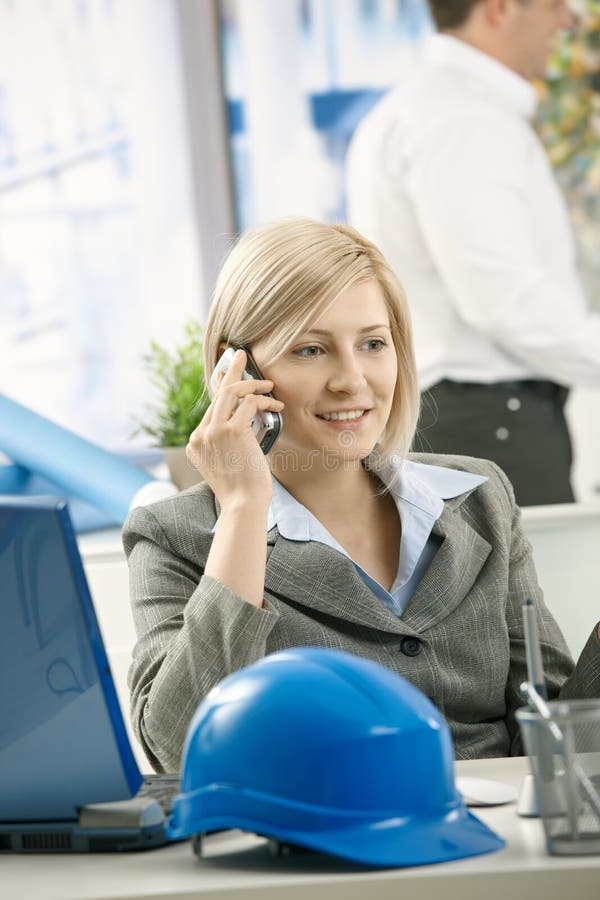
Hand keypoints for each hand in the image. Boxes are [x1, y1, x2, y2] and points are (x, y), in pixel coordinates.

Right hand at [186, 349, 283, 508]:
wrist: (244, 504)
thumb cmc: (244, 489)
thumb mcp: (230, 463)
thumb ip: (230, 441)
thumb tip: (247, 417)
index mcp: (196, 444)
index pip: (211, 407)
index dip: (222, 387)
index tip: (228, 374)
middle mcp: (200, 435)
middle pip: (218, 394)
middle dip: (232, 371)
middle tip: (242, 355)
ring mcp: (213, 432)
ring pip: (232, 393)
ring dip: (252, 385)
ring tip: (268, 384)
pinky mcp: (231, 431)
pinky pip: (249, 404)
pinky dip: (264, 402)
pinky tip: (275, 406)